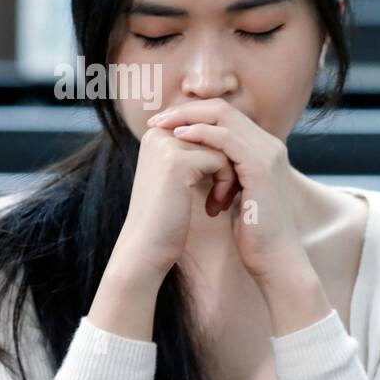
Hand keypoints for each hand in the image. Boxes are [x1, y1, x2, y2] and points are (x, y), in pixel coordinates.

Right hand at [111, 116, 243, 283]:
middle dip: (228, 165)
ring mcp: (166, 145)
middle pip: (217, 137)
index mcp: (158, 133)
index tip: (219, 187)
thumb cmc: (169, 217)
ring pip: (223, 147)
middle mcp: (159, 133)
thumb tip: (232, 136)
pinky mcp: (177, 161)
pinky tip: (214, 207)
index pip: (209, 132)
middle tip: (225, 196)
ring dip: (230, 176)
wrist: (147, 247)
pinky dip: (226, 184)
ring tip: (220, 202)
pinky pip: (222, 161)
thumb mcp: (182, 177)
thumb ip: (197, 152)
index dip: (221, 159)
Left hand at [144, 99, 307, 283]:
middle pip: (224, 109)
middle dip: (186, 110)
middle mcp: (270, 146)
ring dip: (188, 117)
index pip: (226, 116)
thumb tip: (200, 164)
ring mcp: (268, 154)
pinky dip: (200, 134)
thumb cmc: (254, 233)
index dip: (194, 114)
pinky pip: (226, 138)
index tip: (165, 124)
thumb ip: (227, 173)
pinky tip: (179, 138)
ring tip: (162, 126)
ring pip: (223, 116)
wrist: (274, 258)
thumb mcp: (237, 194)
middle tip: (157, 119)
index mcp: (265, 150)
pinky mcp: (261, 167)